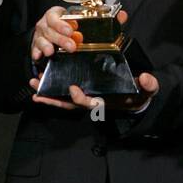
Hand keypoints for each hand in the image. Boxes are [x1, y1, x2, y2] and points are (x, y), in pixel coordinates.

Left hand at [28, 72, 158, 111]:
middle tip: (39, 91)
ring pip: (63, 100)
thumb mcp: (147, 90)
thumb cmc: (140, 94)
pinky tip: (37, 87)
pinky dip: (50, 93)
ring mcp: (85, 98)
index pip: (91, 104)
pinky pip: (63, 96)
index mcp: (106, 102)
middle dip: (54, 99)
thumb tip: (147, 78)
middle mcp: (92, 102)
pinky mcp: (81, 93)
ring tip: (33, 84)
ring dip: (47, 94)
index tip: (73, 90)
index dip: (81, 99)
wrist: (136, 98)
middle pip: (69, 104)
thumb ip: (149, 85)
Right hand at [30, 5, 78, 60]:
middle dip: (60, 39)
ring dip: (46, 46)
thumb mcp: (70, 20)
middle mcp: (44, 24)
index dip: (61, 25)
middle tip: (71, 46)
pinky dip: (36, 52)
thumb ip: (74, 28)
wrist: (54, 27)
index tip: (69, 32)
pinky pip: (35, 48)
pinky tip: (38, 56)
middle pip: (49, 31)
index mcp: (52, 14)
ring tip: (50, 52)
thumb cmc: (64, 23)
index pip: (53, 17)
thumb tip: (78, 37)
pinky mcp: (35, 44)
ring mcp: (39, 34)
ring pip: (41, 40)